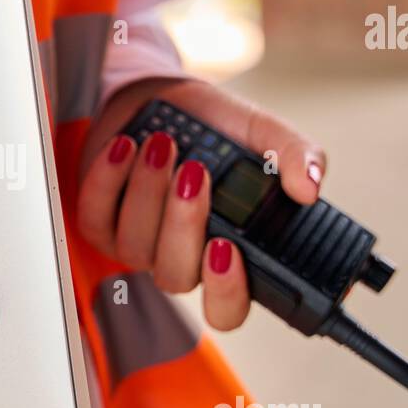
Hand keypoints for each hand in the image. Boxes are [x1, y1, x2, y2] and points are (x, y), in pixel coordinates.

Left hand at [78, 77, 325, 330]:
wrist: (164, 98)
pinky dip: (108, 180)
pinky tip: (125, 147)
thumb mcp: (264, 134)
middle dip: (183, 224)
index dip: (226, 293)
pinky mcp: (100, 223)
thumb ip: (295, 156)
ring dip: (147, 192)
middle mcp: (182, 257)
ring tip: (162, 144)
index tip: (226, 247)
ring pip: (135, 246)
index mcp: (228, 253)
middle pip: (176, 276)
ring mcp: (138, 245)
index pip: (228, 308)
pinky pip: (97, 218)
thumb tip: (309, 188)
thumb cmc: (217, 127)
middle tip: (195, 172)